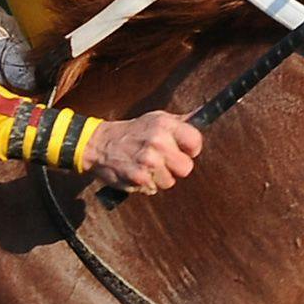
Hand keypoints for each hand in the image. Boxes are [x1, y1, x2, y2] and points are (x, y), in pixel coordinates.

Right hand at [84, 109, 204, 192]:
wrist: (99, 144)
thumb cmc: (132, 132)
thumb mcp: (156, 119)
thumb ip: (181, 121)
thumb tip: (204, 114)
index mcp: (165, 125)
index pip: (195, 142)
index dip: (191, 149)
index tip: (183, 151)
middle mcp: (158, 141)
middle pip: (186, 168)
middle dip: (175, 167)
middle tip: (163, 161)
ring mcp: (148, 161)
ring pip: (170, 182)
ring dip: (160, 178)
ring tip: (146, 167)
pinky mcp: (138, 177)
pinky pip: (154, 189)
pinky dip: (146, 185)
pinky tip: (137, 173)